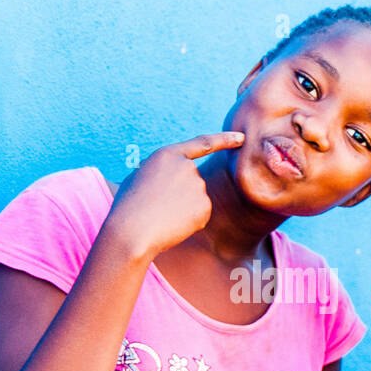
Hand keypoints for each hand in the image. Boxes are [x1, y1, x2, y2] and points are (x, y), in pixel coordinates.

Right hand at [104, 131, 244, 258]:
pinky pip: (199, 215)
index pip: (203, 143)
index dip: (225, 140)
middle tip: (158, 207)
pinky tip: (173, 224)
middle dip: (180, 194)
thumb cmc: (128, 206)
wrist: (132, 231)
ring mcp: (199, 187)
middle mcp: (188, 167)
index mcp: (168, 154)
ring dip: (182, 208)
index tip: (241, 138)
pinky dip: (188, 222)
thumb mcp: (139, 177)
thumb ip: (163, 173)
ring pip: (196, 199)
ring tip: (161, 215)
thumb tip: (172, 183)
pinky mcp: (205, 208)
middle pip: (193, 181)